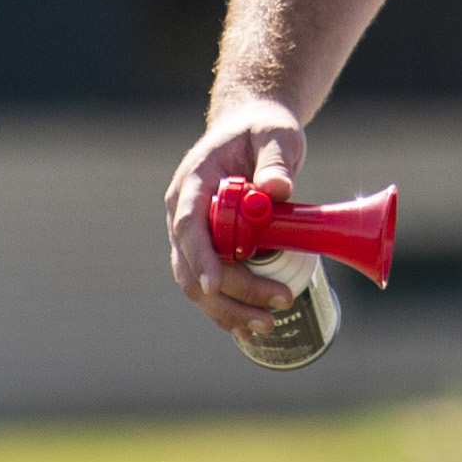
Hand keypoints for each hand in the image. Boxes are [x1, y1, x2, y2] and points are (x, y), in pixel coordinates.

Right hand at [163, 98, 307, 338]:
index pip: (189, 224)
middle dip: (229, 292)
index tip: (216, 283)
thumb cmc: (262, 131)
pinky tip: (247, 330)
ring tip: (266, 327)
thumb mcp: (275, 135)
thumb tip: (279, 188)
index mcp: (193, 183)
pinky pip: (209, 285)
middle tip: (276, 306)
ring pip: (196, 283)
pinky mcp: (207, 249)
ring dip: (227, 309)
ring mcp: (192, 235)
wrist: (251, 132)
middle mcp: (183, 214)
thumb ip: (276, 159)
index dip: (200, 256)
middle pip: (192, 264)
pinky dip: (225, 308)